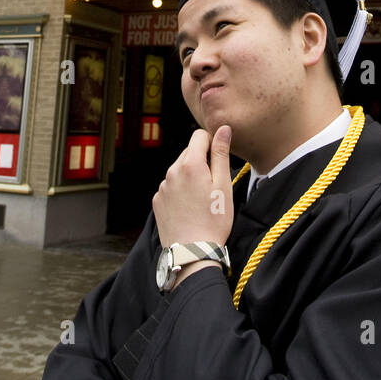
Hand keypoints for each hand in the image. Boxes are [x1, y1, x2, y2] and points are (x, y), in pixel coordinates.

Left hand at [153, 125, 232, 249]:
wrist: (192, 252)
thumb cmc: (214, 220)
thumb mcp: (223, 185)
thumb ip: (221, 153)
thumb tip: (222, 128)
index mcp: (190, 164)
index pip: (199, 136)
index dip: (212, 143)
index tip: (219, 161)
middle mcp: (171, 171)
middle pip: (188, 153)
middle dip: (201, 162)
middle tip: (213, 186)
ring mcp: (162, 187)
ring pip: (179, 171)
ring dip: (190, 176)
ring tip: (201, 200)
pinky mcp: (157, 201)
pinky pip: (170, 187)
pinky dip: (180, 191)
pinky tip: (189, 208)